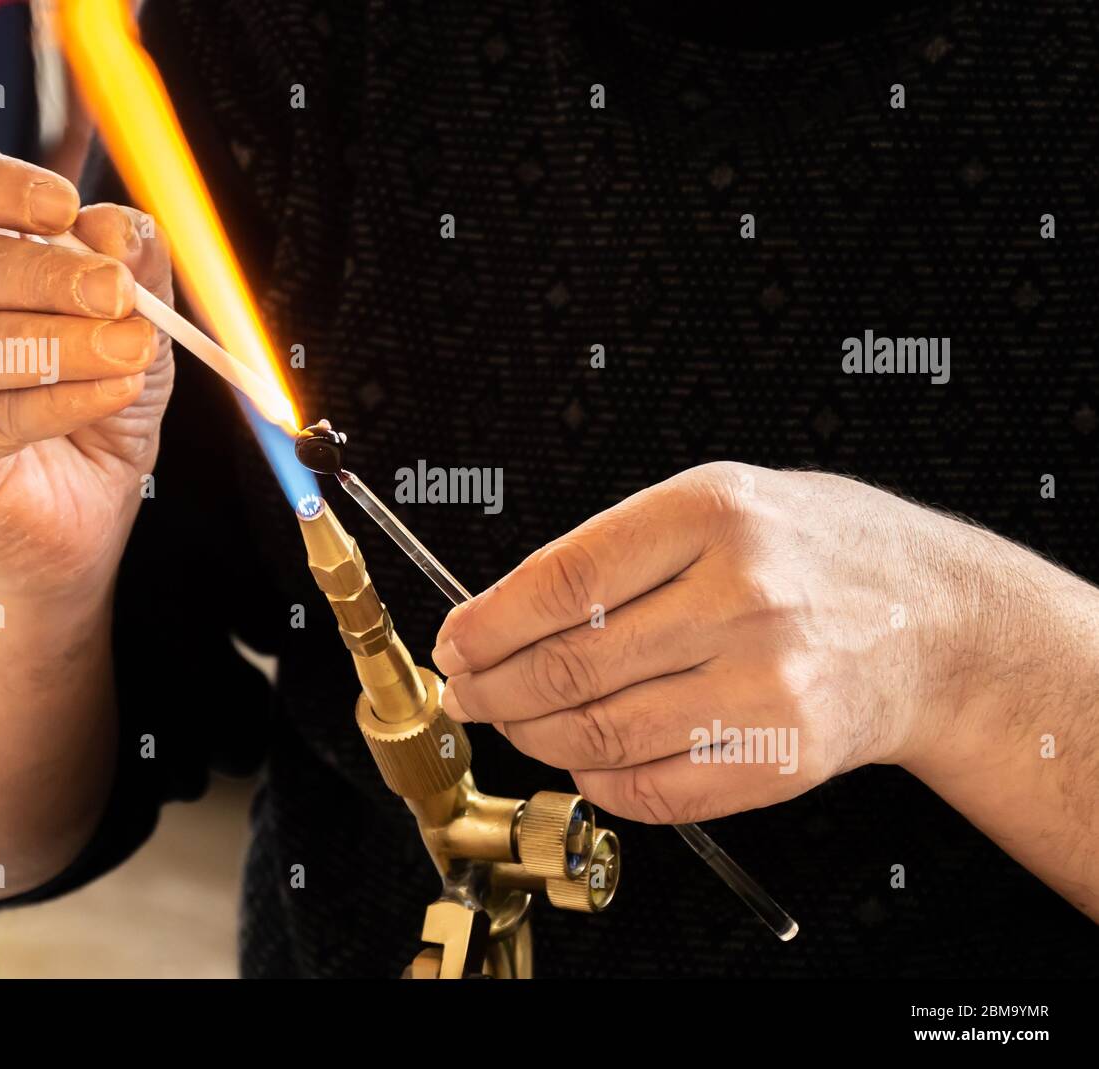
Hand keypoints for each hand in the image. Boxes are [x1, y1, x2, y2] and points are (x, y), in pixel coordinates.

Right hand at [0, 138, 174, 598]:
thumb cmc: (90, 400)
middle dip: (51, 276)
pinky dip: (62, 400)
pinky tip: (114, 392)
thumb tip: (120, 226)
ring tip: (131, 352)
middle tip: (120, 294)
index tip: (65, 206)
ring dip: (64, 343)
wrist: (75, 510)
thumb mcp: (134, 322)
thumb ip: (135, 267)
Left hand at [432, 462, 998, 825]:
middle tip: (469, 690)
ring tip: (516, 720)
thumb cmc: (813, 552)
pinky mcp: (782, 756)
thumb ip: (616, 549)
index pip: (563, 582)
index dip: (489, 623)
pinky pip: (654, 791)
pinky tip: (583, 756)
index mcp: (713, 515)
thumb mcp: (719, 501)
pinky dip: (597, 781)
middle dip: (494, 687)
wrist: (932, 621)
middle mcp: (742, 598)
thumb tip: (505, 613)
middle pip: (572, 666)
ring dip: (534, 735)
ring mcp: (767, 685)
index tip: (458, 641)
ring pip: (601, 736)